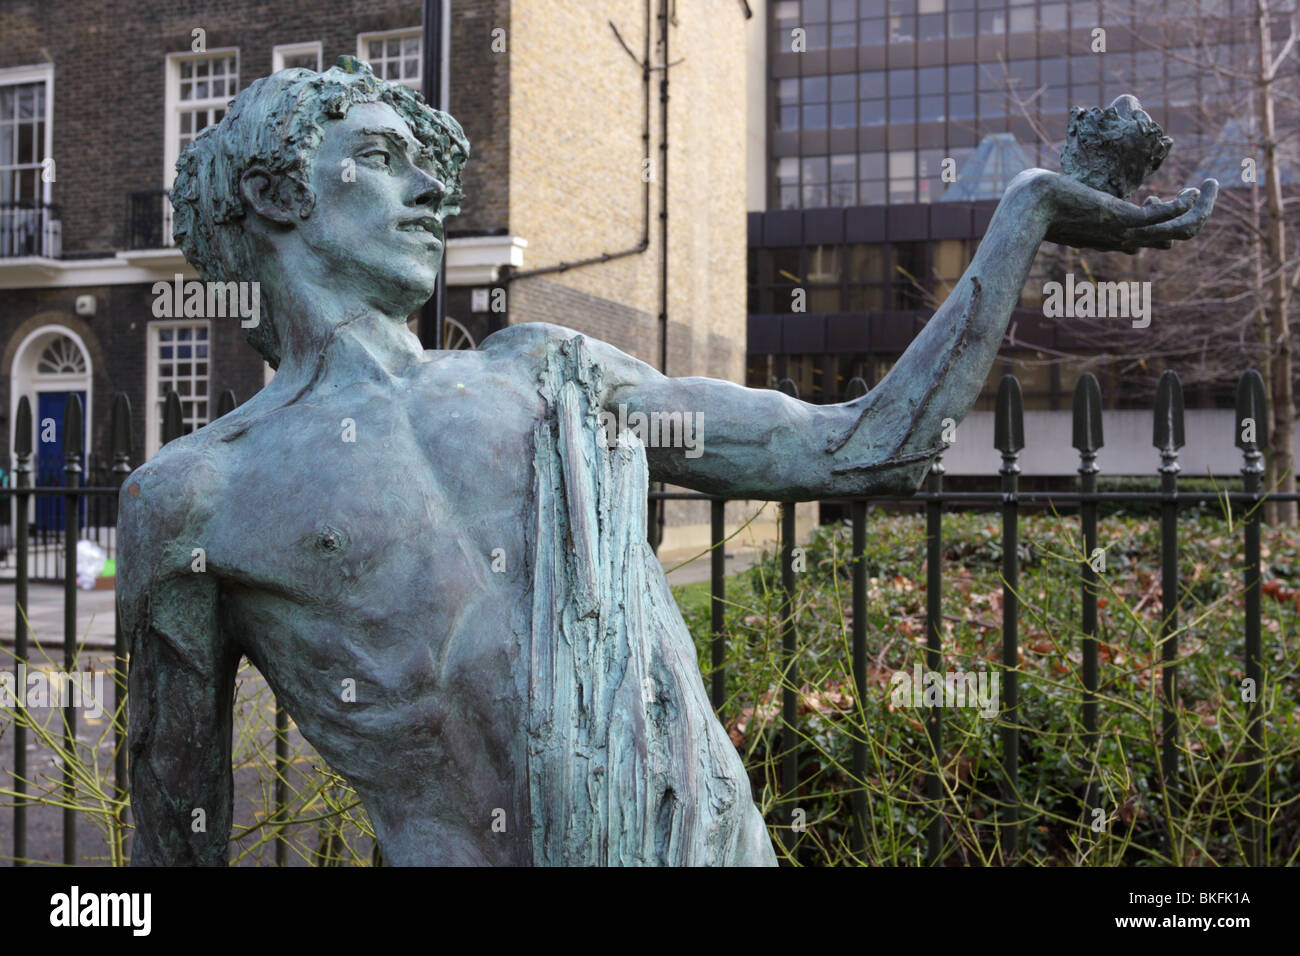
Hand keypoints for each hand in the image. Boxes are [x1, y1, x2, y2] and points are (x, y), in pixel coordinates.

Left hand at [1040, 171, 1217, 254]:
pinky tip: (1195, 190)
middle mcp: (1118, 238)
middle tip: (1204, 191)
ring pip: (1178, 231)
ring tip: (1211, 186)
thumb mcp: (1058, 197)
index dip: (1161, 218)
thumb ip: (1062, 193)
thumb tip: (1048, 180)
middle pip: (1172, 238)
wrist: (1023, 207)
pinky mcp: (1121, 219)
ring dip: (1201, 209)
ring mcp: (1121, 231)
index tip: (1154, 195)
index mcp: (1106, 235)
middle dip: (1194, 216)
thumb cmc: (1030, 201)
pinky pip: (1165, 218)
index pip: (1147, 238)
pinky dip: (1185, 205)